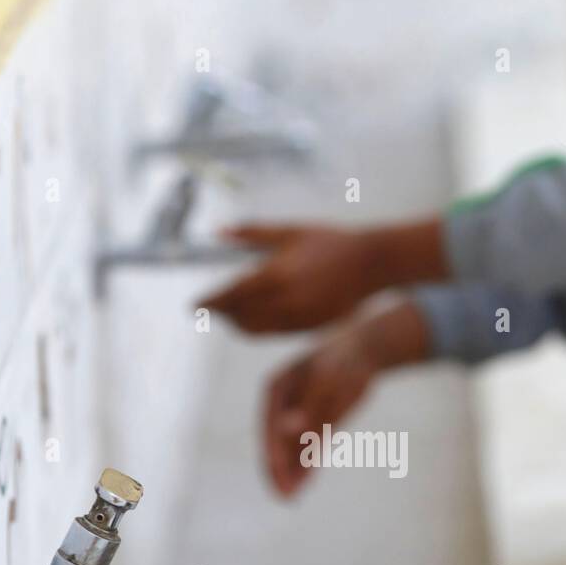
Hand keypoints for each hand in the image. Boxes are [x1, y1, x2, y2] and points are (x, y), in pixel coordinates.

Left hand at [199, 223, 383, 332]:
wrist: (371, 264)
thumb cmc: (330, 242)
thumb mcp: (289, 231)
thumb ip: (251, 233)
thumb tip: (218, 231)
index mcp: (275, 274)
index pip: (230, 295)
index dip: (208, 302)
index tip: (193, 305)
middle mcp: (284, 300)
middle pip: (238, 316)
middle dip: (221, 314)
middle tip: (209, 308)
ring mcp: (297, 318)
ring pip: (254, 330)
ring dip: (237, 324)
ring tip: (230, 315)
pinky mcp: (308, 328)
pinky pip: (273, 333)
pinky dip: (258, 328)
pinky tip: (256, 317)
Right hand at [264, 330, 379, 494]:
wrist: (365, 350)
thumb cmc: (344, 362)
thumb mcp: (327, 383)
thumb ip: (308, 408)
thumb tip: (286, 430)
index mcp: (276, 389)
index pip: (269, 431)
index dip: (273, 459)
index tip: (280, 484)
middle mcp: (281, 402)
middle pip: (275, 442)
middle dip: (278, 470)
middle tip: (285, 498)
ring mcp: (296, 411)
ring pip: (290, 447)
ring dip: (290, 471)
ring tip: (290, 497)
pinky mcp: (313, 419)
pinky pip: (306, 445)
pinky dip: (305, 463)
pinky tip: (304, 482)